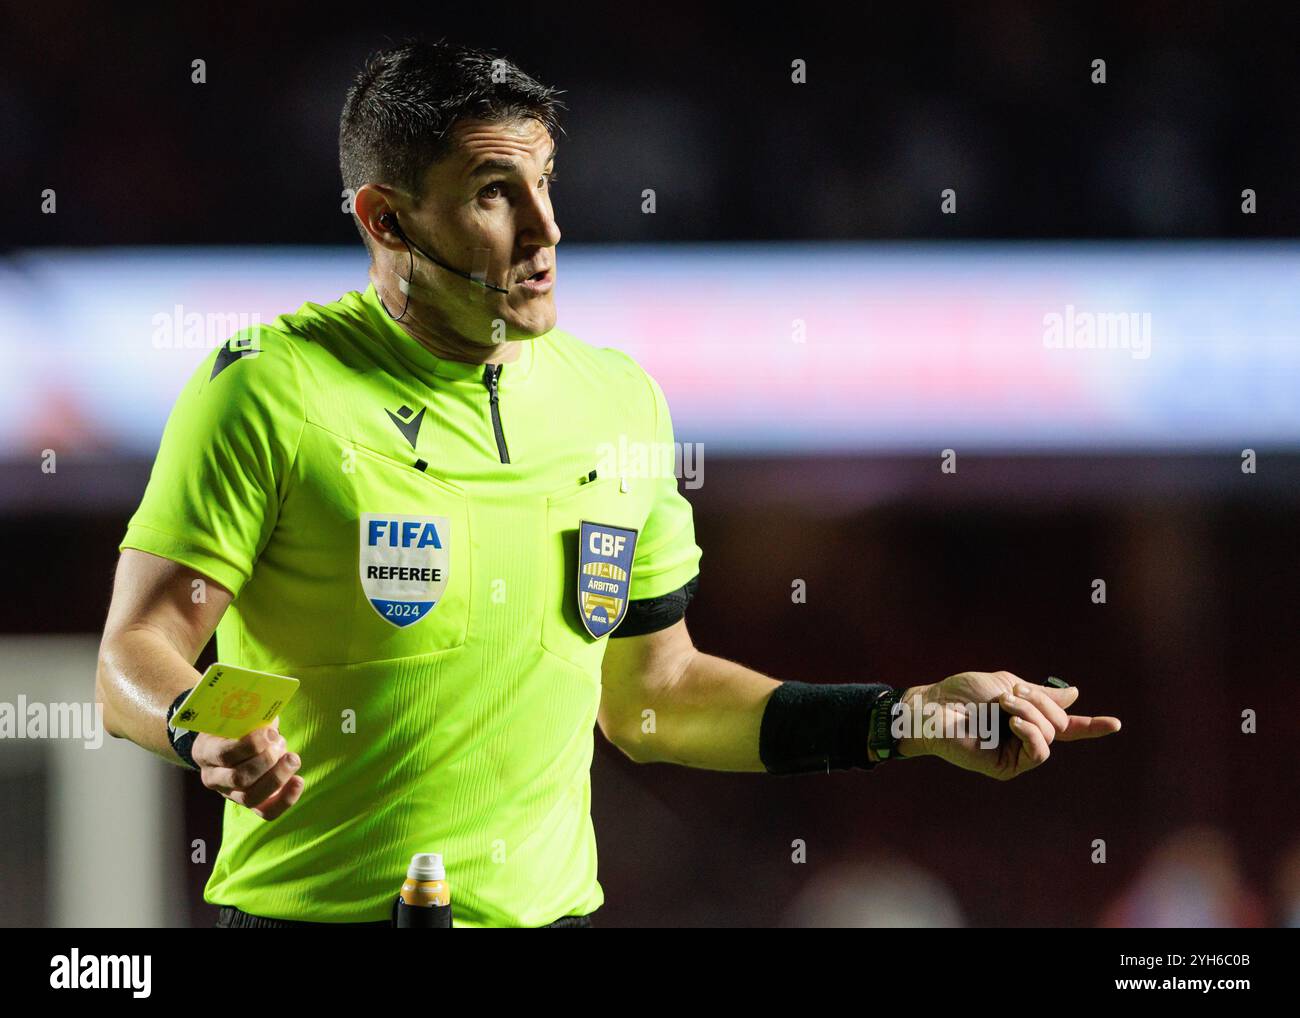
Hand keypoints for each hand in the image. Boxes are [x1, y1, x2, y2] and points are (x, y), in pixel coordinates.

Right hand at [192, 717, 304, 819]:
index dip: (251, 745)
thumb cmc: (234, 726)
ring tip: (292, 758)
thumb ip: (252, 717)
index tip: (272, 732)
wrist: (226, 743)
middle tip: (280, 743)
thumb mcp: (236, 717)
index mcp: (205, 752)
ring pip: (251, 797)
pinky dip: (286, 799)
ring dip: (277, 777)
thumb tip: (272, 721)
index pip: (224, 754)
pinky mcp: (249, 803)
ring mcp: (230, 794)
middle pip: (239, 778)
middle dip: (266, 761)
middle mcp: (213, 778)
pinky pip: (267, 811)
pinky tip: (298, 780)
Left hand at [894, 671, 1120, 780]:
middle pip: (1060, 724)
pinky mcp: (1006, 767)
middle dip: (1040, 703)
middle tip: (1012, 693)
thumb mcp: (1006, 684)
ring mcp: (1016, 754)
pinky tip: (1014, 723)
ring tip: (1005, 704)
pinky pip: (1038, 753)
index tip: (1116, 724)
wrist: (934, 706)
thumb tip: (1076, 694)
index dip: (1090, 726)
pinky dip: (1032, 733)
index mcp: (1026, 718)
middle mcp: (1024, 738)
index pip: (1065, 726)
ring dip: (1031, 715)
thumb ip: (1040, 694)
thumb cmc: (962, 692)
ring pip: (1050, 736)